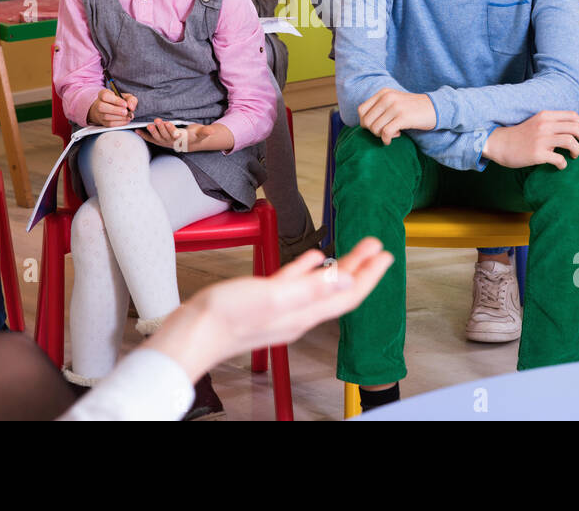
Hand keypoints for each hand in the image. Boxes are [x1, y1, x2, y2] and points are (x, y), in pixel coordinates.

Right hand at [87, 89, 136, 126]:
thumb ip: (131, 100)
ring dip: (119, 117)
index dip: (115, 100)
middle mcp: (99, 103)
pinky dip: (120, 122)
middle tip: (126, 111)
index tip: (125, 104)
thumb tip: (131, 107)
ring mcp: (99, 114)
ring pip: (106, 116)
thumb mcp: (127, 97)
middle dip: (116, 110)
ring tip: (128, 116)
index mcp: (103, 94)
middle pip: (102, 107)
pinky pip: (109, 124)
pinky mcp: (103, 122)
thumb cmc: (120, 102)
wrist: (113, 110)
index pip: (105, 96)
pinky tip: (126, 120)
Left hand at [137, 119, 234, 153]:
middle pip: (165, 136)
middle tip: (157, 121)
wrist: (190, 144)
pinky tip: (137, 131)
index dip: (171, 130)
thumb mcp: (202, 133)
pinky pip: (151, 139)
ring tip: (148, 125)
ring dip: (152, 132)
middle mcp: (172, 143)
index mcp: (181, 140)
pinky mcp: (160, 141)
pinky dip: (144, 135)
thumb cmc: (195, 136)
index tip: (168, 123)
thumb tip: (212, 130)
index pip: (175, 136)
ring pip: (157, 138)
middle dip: (160, 129)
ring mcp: (165, 142)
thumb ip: (206, 132)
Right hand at [144, 237, 393, 382]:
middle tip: (375, 246)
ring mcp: (282, 308)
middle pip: (339, 289)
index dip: (370, 275)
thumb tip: (347, 280)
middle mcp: (298, 313)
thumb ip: (311, 287)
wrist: (193, 332)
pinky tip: (312, 258)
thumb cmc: (227, 318)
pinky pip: (296, 282)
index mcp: (304, 313)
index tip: (384, 255)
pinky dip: (309, 269)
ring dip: (340, 266)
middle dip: (361, 267)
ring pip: (321, 284)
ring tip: (353, 249)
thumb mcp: (274, 296)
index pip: (348, 294)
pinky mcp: (265, 301)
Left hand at [356, 88, 436, 144]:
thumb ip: (379, 107)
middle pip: (366, 121)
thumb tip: (363, 123)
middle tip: (386, 131)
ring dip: (382, 135)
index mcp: (383, 93)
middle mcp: (387, 97)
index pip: (361, 111)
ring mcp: (395, 107)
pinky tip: (396, 137)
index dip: (365, 122)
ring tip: (394, 132)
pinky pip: (385, 133)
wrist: (436, 108)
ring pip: (375, 128)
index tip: (377, 126)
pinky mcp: (403, 117)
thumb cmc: (413, 109)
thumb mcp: (394, 101)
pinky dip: (387, 139)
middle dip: (373, 131)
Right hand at [482, 110, 578, 169]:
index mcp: (545, 116)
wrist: (499, 144)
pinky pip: (559, 159)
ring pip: (570, 141)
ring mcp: (541, 139)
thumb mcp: (536, 123)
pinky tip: (560, 165)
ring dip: (577, 150)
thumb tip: (572, 131)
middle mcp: (544, 125)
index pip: (573, 116)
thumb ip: (551, 123)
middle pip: (576, 128)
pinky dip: (564, 164)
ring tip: (574, 155)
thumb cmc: (519, 136)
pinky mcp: (537, 154)